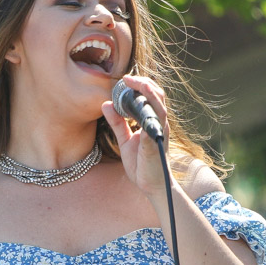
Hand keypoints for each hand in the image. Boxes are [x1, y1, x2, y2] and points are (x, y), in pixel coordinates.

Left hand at [102, 75, 169, 196]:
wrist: (152, 185)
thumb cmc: (141, 164)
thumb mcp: (125, 140)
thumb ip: (117, 123)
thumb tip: (105, 104)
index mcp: (152, 121)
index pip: (150, 96)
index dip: (139, 85)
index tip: (125, 79)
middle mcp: (159, 124)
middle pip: (158, 96)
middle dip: (144, 84)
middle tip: (127, 78)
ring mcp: (159, 133)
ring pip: (159, 107)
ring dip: (149, 93)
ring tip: (136, 84)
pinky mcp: (156, 144)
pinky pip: (154, 127)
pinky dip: (148, 115)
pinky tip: (139, 108)